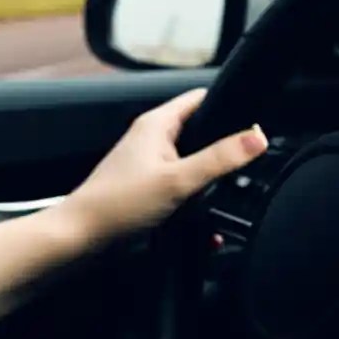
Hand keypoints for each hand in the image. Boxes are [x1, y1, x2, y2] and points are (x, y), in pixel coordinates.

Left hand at [58, 88, 266, 241]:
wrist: (81, 239)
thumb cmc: (116, 204)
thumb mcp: (178, 179)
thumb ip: (220, 158)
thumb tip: (257, 138)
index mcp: (157, 124)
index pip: (200, 99)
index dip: (228, 105)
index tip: (253, 120)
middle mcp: (153, 141)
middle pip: (202, 135)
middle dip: (224, 152)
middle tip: (246, 166)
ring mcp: (151, 167)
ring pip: (194, 167)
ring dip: (211, 184)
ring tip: (226, 199)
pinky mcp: (150, 192)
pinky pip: (183, 192)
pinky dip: (197, 206)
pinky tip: (207, 227)